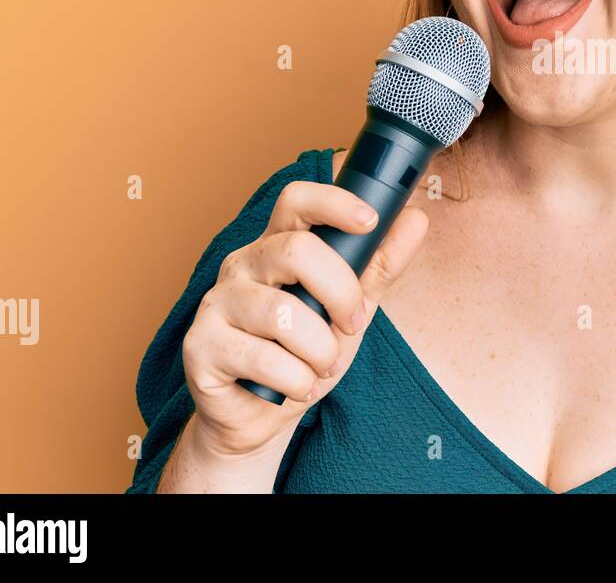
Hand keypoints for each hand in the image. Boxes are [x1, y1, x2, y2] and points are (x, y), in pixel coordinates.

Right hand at [180, 178, 428, 457]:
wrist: (261, 415)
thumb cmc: (304, 352)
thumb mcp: (351, 307)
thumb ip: (379, 265)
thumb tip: (415, 219)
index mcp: (277, 245)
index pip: (297, 200)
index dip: (334, 203)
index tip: (371, 220)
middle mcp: (242, 264)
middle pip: (297, 252)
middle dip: (341, 293)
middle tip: (352, 324)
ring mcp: (216, 302)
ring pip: (283, 314)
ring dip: (320, 350)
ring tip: (320, 365)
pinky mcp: (200, 345)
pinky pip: (263, 359)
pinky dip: (296, 381)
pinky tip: (293, 386)